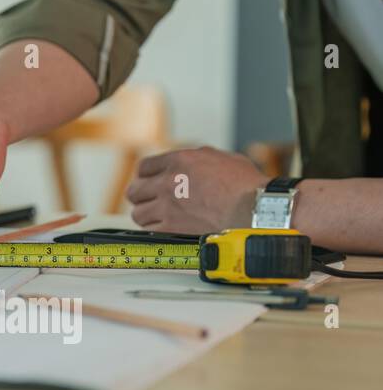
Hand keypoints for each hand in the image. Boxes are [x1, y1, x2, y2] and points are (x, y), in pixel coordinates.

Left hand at [125, 147, 266, 233]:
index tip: (147, 182)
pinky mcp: (171, 227)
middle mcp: (168, 181)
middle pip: (135, 190)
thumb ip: (200, 158)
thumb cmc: (247, 186)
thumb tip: (193, 160)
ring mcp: (167, 205)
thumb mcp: (223, 158)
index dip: (145, 176)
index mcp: (179, 160)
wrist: (254, 211)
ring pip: (138, 213)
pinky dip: (155, 231)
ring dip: (146, 215)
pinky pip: (150, 230)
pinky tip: (164, 230)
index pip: (144, 167)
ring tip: (155, 217)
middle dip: (141, 196)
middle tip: (148, 201)